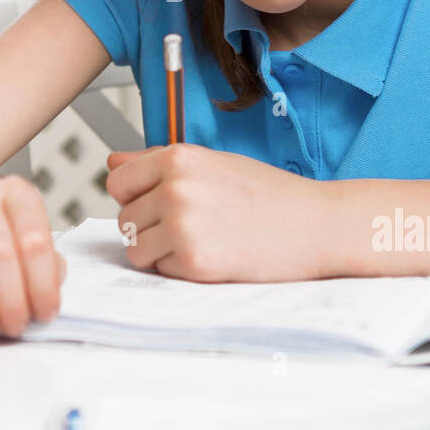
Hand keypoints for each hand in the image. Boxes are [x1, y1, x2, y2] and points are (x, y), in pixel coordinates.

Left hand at [105, 143, 330, 281]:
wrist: (316, 225)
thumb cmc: (268, 194)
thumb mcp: (213, 163)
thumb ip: (157, 163)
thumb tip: (112, 163)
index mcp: (178, 158)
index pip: (117, 183)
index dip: (137, 196)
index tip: (162, 203)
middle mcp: (175, 189)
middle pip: (125, 218)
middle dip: (150, 226)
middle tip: (193, 225)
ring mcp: (182, 227)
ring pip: (136, 248)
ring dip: (160, 251)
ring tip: (202, 240)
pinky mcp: (194, 262)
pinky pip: (160, 270)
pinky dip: (180, 269)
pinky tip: (214, 255)